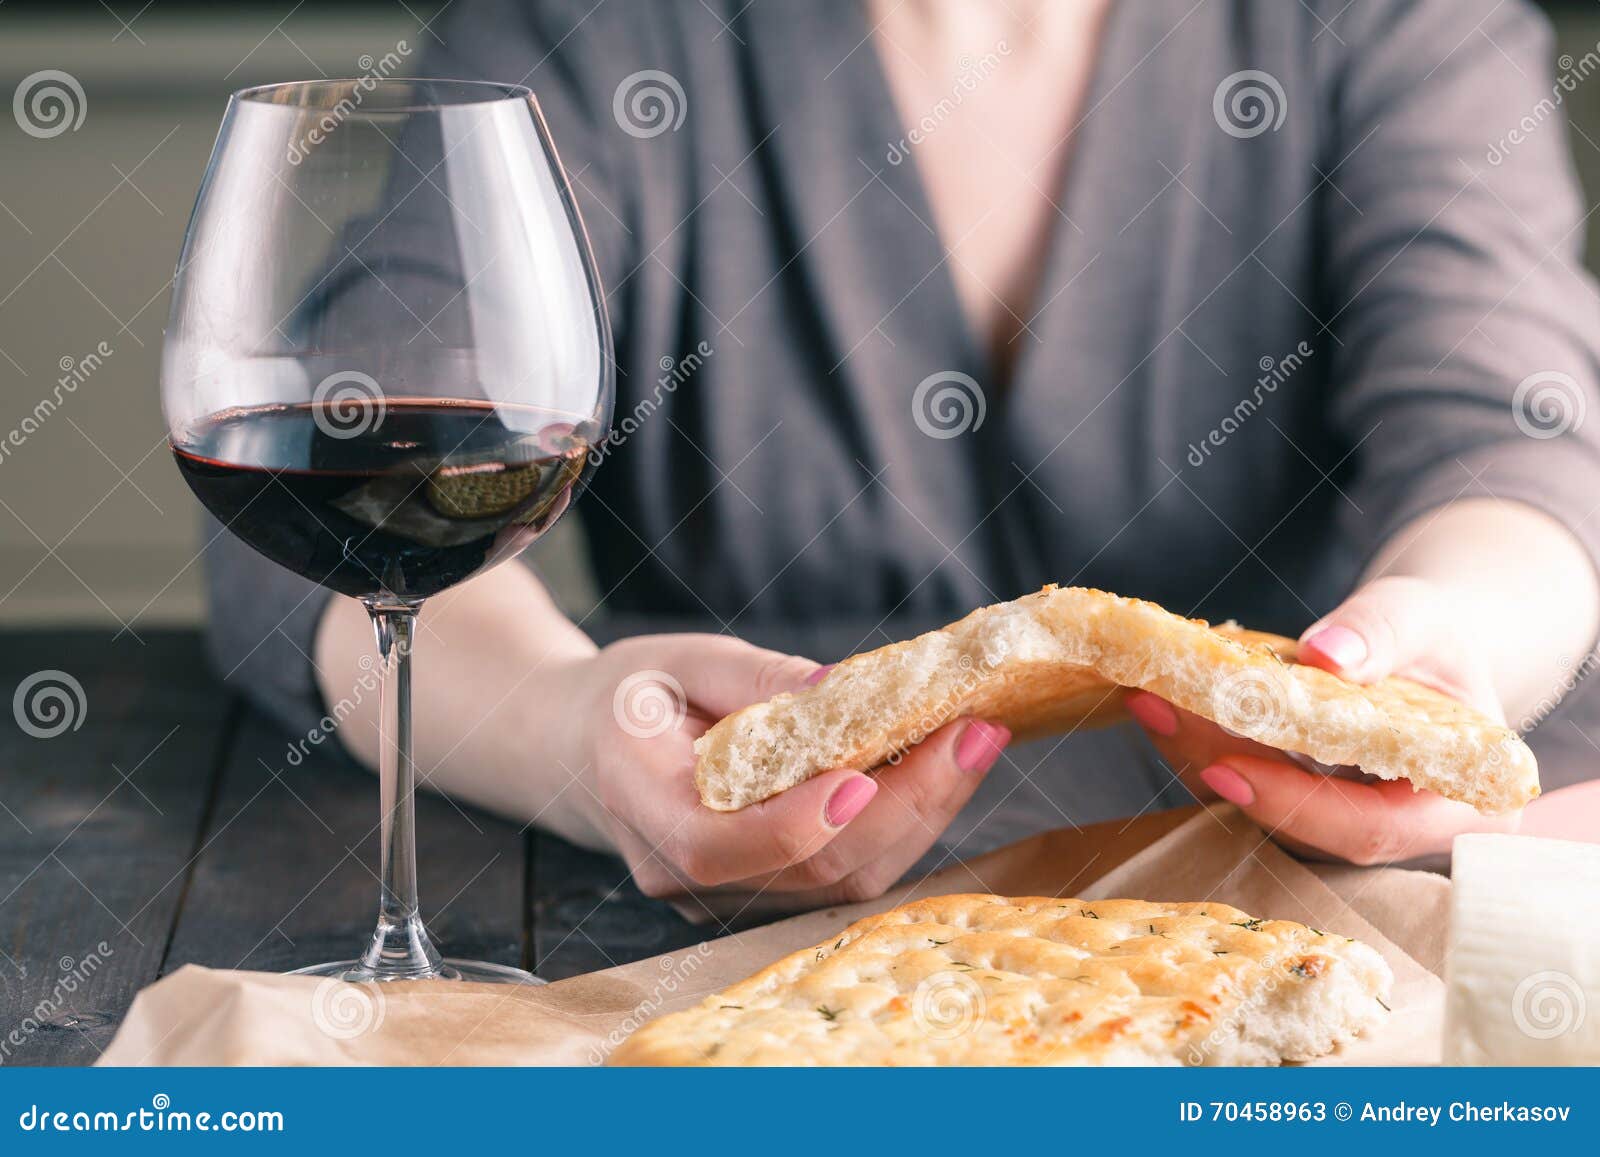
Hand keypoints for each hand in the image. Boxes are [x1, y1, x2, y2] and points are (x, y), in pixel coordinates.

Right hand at [569, 634, 1009, 915]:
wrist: (588, 751)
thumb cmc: (636, 696)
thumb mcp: (680, 660)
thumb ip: (755, 680)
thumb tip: (842, 691)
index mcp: (640, 804)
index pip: (719, 846)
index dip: (798, 822)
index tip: (866, 773)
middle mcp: (682, 873)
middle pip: (806, 869)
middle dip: (904, 805)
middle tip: (973, 732)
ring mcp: (727, 896)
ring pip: (841, 882)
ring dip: (922, 816)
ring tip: (976, 742)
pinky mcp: (769, 892)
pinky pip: (846, 874)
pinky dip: (905, 825)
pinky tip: (944, 770)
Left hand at [1125, 575, 1519, 864]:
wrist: (1421, 648)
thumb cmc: (1434, 635)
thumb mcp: (1420, 618)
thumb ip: (1382, 635)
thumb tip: (1326, 655)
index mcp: (1447, 807)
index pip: (1367, 829)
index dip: (1294, 804)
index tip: (1227, 768)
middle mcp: (1389, 831)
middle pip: (1296, 824)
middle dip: (1221, 768)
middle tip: (1159, 710)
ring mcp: (1335, 822)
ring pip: (1258, 809)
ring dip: (1195, 757)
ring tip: (1149, 700)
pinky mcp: (1294, 802)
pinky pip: (1242, 784)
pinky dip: (1199, 745)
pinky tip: (1161, 701)